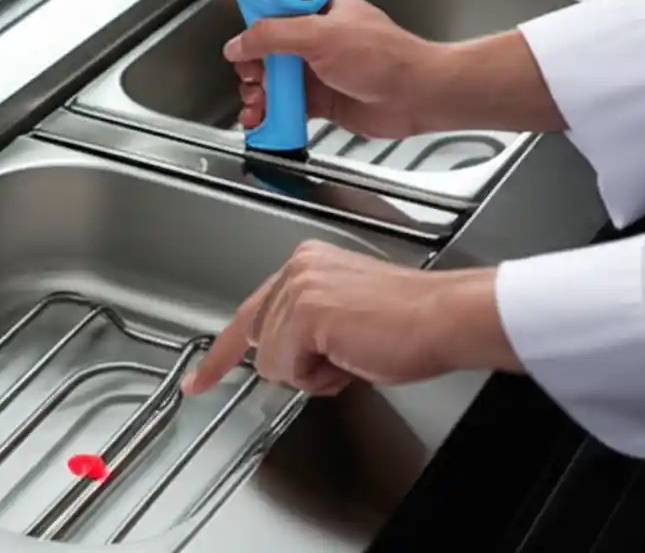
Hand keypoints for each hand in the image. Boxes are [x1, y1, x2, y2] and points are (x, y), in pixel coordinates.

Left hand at [180, 240, 521, 396]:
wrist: (446, 318)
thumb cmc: (413, 322)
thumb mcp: (347, 316)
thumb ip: (308, 328)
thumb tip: (291, 358)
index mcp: (306, 264)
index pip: (249, 313)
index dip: (219, 355)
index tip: (198, 380)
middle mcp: (296, 268)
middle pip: (259, 344)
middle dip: (295, 366)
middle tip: (341, 361)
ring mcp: (298, 287)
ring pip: (270, 361)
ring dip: (311, 373)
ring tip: (353, 354)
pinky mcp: (305, 312)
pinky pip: (286, 368)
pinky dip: (316, 377)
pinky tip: (349, 358)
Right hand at [227, 0, 566, 137]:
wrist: (416, 96)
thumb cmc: (385, 57)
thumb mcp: (319, 35)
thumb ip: (272, 36)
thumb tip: (238, 44)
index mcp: (321, 6)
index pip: (275, 5)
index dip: (253, 21)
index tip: (239, 37)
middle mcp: (317, 35)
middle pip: (268, 48)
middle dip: (251, 66)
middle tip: (250, 77)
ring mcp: (318, 68)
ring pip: (274, 79)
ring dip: (258, 93)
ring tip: (254, 104)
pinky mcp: (321, 98)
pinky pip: (286, 105)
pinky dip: (270, 114)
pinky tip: (261, 120)